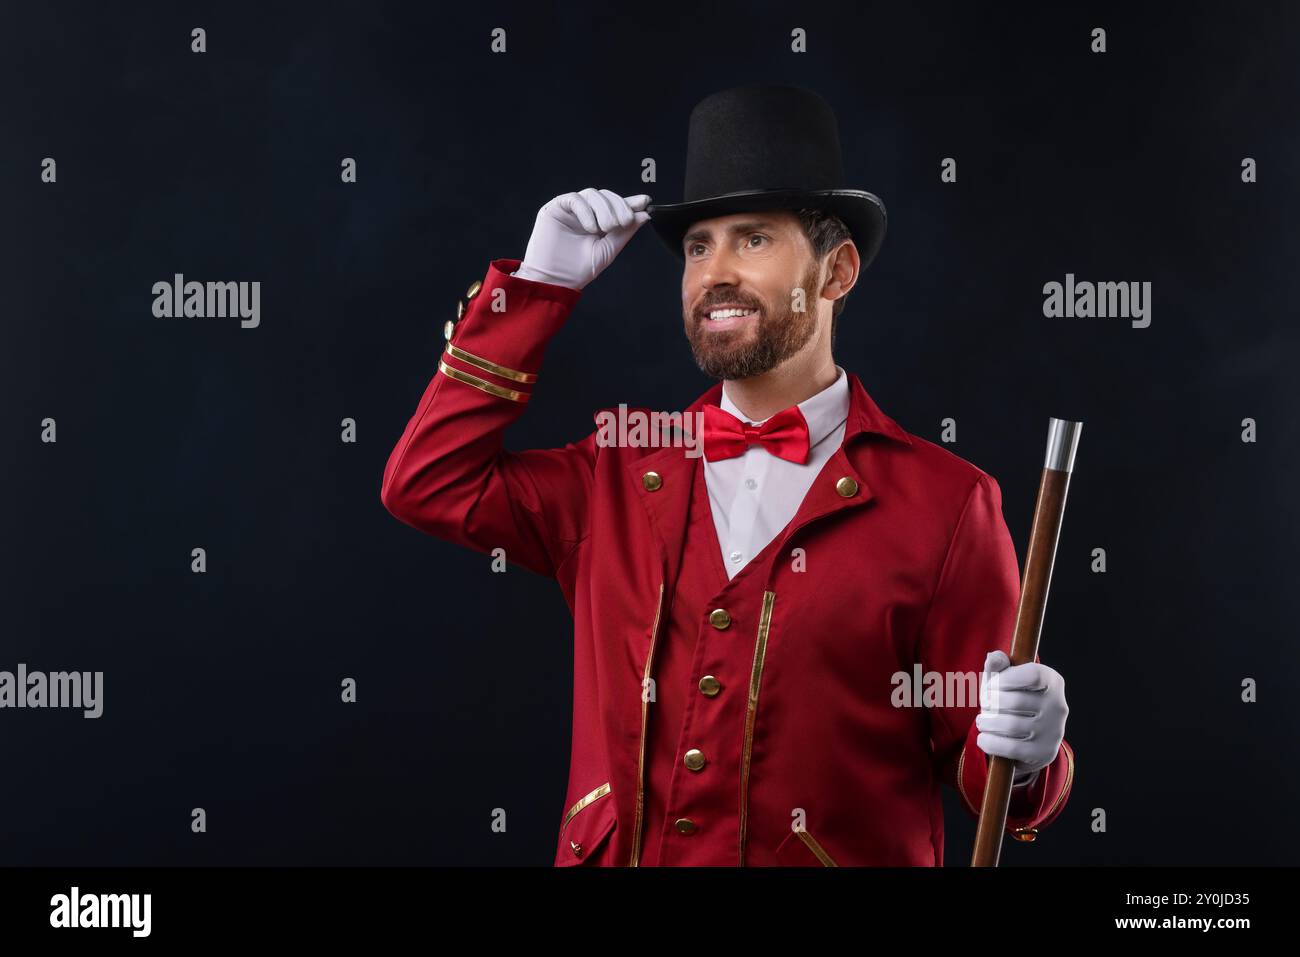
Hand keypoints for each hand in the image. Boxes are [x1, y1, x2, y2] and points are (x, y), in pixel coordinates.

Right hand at [514, 188, 650, 289]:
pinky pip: (574, 199)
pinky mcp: (555, 209)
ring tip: (606, 228)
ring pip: (592, 194)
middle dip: (619, 206)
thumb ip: (625, 232)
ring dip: (604, 209)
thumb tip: (644, 214)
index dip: (630, 202)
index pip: (615, 206)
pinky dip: (586, 211)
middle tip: (624, 222)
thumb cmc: (577, 270)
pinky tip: (591, 227)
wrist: (554, 281)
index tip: (645, 202)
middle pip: (606, 196)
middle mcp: (585, 213)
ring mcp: (570, 210)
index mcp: (598, 223)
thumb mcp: (608, 250)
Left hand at [975, 650, 1067, 785]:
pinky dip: (990, 742)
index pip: (1033, 674)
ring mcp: (1053, 732)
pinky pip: (1011, 748)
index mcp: (1052, 681)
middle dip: (990, 703)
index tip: (992, 685)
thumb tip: (994, 657)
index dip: (1006, 679)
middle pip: (1015, 701)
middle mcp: (1058, 706)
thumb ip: (998, 666)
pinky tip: (984, 738)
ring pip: (1011, 725)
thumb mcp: (1004, 680)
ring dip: (987, 723)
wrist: (1027, 740)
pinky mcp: (1043, 753)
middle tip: (985, 706)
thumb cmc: (1011, 700)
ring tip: (982, 721)